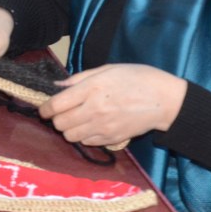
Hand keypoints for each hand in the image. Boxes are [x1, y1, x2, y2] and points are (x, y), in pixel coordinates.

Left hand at [39, 63, 186, 147]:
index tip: (45, 109)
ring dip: (69, 129)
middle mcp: (94, 109)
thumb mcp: (107, 69)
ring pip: (70, 136)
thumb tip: (57, 86)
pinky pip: (87, 142)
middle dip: (57, 119)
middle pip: (60, 124)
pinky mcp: (112, 139)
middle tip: (64, 112)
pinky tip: (92, 126)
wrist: (165, 100)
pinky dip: (84, 136)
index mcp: (92, 89)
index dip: (45, 109)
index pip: (56, 105)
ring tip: (78, 120)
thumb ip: (79, 78)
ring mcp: (103, 127)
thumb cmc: (138, 78)